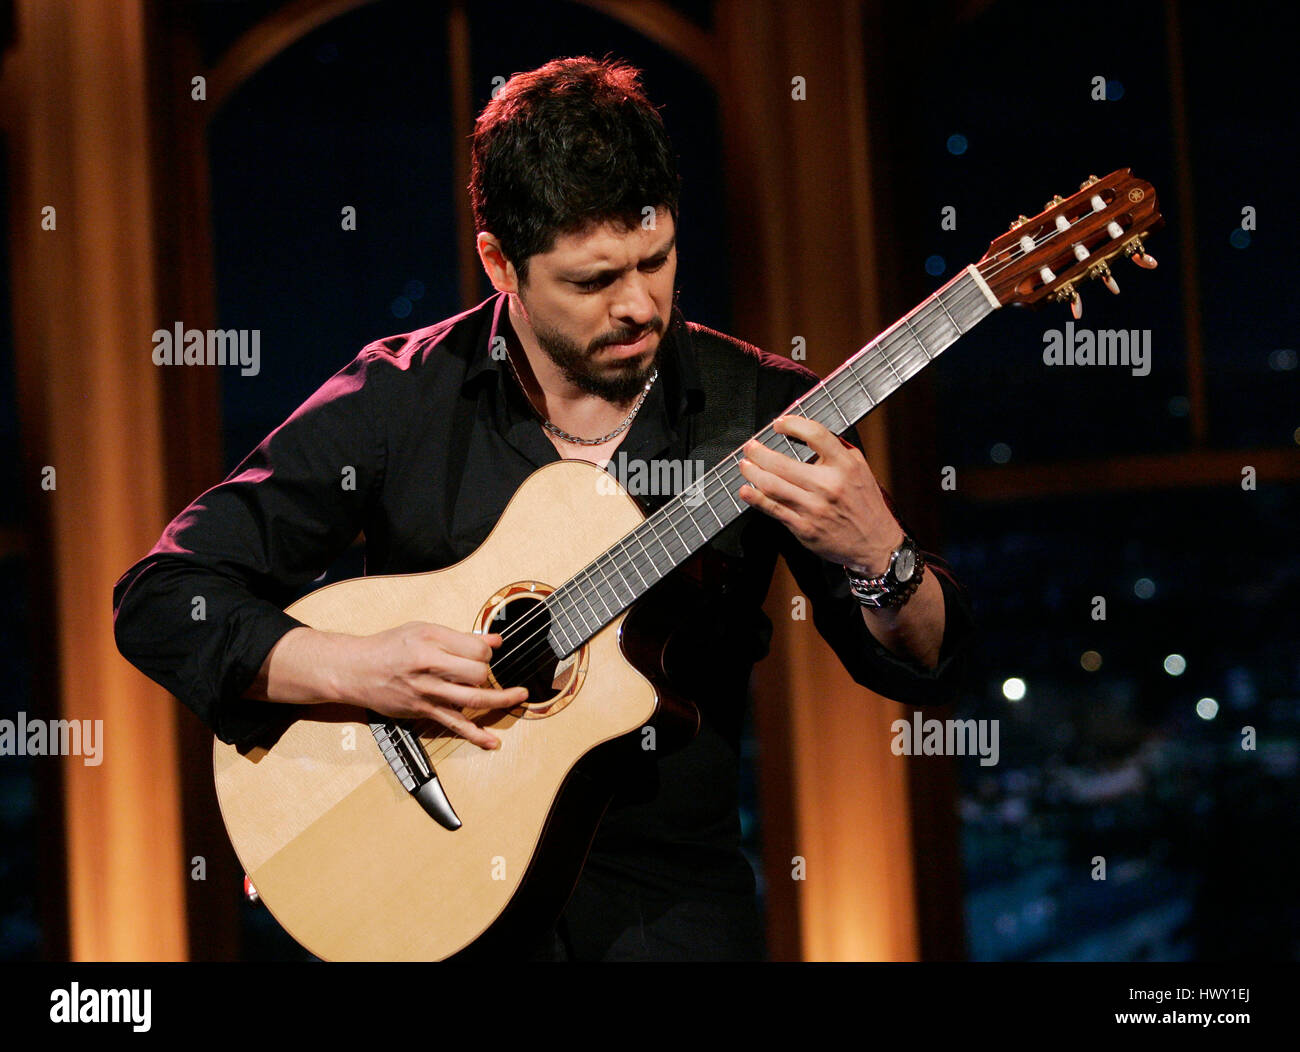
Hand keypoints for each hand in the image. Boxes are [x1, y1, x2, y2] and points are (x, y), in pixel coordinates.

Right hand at [331, 622, 528, 748]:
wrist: (355, 669)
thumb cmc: (388, 647)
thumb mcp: (423, 630)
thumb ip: (460, 637)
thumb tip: (494, 640)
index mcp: (432, 641)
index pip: (476, 647)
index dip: (487, 650)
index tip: (484, 651)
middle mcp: (430, 666)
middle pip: (478, 672)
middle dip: (488, 671)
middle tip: (484, 671)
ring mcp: (428, 692)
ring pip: (473, 698)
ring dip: (501, 699)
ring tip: (519, 697)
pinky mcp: (423, 711)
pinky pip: (455, 725)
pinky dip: (476, 735)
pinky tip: (492, 741)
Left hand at [737, 415, 903, 572]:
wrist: (875, 543)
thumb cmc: (865, 504)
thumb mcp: (860, 469)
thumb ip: (837, 450)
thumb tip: (807, 432)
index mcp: (845, 465)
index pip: (815, 434)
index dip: (792, 424)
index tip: (779, 424)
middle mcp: (829, 485)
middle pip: (783, 463)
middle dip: (759, 452)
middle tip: (750, 447)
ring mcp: (814, 507)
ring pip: (772, 485)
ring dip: (752, 472)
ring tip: (745, 465)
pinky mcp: (804, 527)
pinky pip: (773, 509)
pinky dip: (755, 498)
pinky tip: (745, 490)